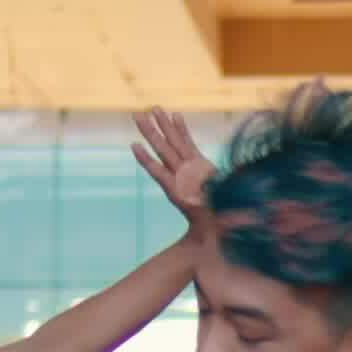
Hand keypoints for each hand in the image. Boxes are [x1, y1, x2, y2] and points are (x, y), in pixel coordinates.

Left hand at [131, 108, 215, 225]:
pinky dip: (182, 130)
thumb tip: (205, 242)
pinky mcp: (200, 164)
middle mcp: (182, 177)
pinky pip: (189, 144)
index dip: (146, 161)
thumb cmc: (214, 231)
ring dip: (162, 126)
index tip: (134, 147)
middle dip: (151, 132)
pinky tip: (175, 116)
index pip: (158, 174)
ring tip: (153, 108)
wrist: (218, 226)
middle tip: (136, 115)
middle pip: (163, 150)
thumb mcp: (207, 234)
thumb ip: (204, 235)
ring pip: (173, 144)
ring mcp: (190, 169)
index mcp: (180, 193)